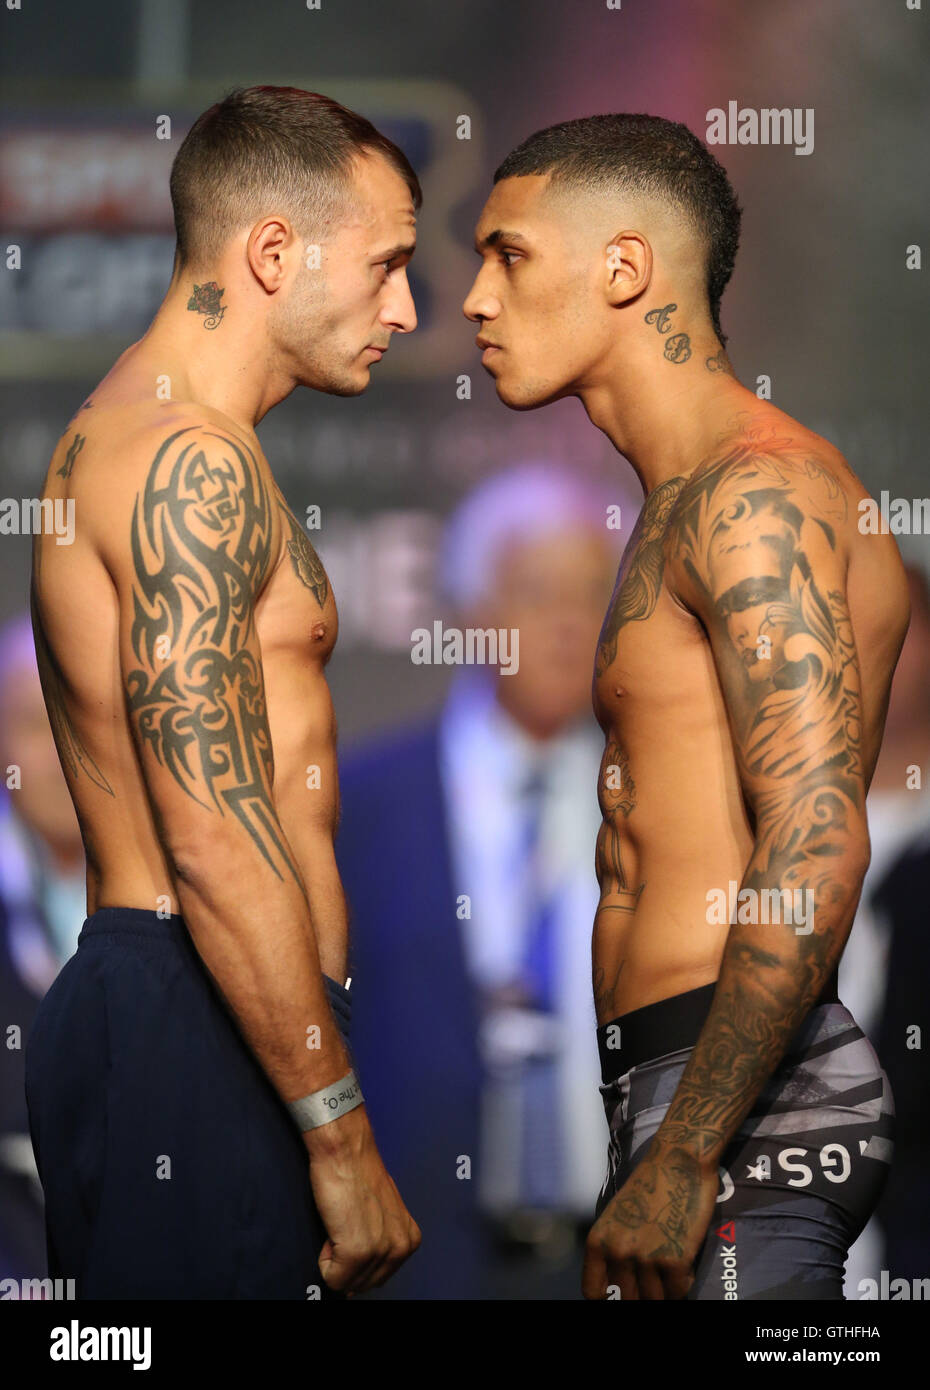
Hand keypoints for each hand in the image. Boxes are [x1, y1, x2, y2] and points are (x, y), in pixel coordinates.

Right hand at [305, 1104, 421, 1293]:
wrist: (346, 1151)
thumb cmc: (357, 1175)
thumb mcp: (382, 1214)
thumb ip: (379, 1243)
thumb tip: (360, 1279)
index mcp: (409, 1240)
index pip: (376, 1277)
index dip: (357, 1256)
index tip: (354, 1228)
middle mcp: (401, 1248)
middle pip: (362, 1283)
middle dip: (346, 1261)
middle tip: (346, 1224)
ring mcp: (381, 1251)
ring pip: (346, 1282)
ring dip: (335, 1256)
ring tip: (341, 1223)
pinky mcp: (358, 1252)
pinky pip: (332, 1278)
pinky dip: (324, 1257)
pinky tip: (335, 1225)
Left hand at [582, 1141, 719, 1299]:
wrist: (678, 1160)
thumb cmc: (649, 1186)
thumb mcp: (616, 1217)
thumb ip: (613, 1249)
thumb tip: (617, 1287)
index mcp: (598, 1242)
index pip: (594, 1293)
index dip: (610, 1300)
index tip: (624, 1296)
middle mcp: (618, 1253)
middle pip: (628, 1300)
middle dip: (642, 1295)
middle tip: (654, 1282)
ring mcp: (646, 1258)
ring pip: (655, 1301)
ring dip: (665, 1291)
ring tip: (670, 1274)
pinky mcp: (676, 1260)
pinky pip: (678, 1292)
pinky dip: (683, 1284)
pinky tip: (685, 1266)